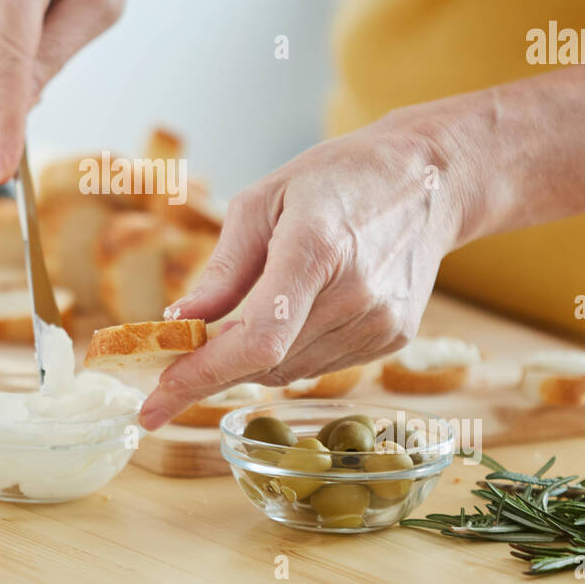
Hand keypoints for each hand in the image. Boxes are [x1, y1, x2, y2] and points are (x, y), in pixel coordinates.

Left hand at [139, 110, 476, 428]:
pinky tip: (295, 315)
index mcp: (316, 249)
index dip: (200, 378)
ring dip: (252, 361)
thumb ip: (223, 269)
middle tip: (176, 360)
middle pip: (266, 363)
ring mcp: (381, 323)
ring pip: (290, 372)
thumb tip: (180, 321)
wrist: (430, 180)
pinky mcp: (394, 338)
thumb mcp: (264, 199)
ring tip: (244, 319)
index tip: (154, 405)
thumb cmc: (338, 178)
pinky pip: (321, 365)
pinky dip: (291, 353)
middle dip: (213, 368)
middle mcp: (356, 295)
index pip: (255, 341)